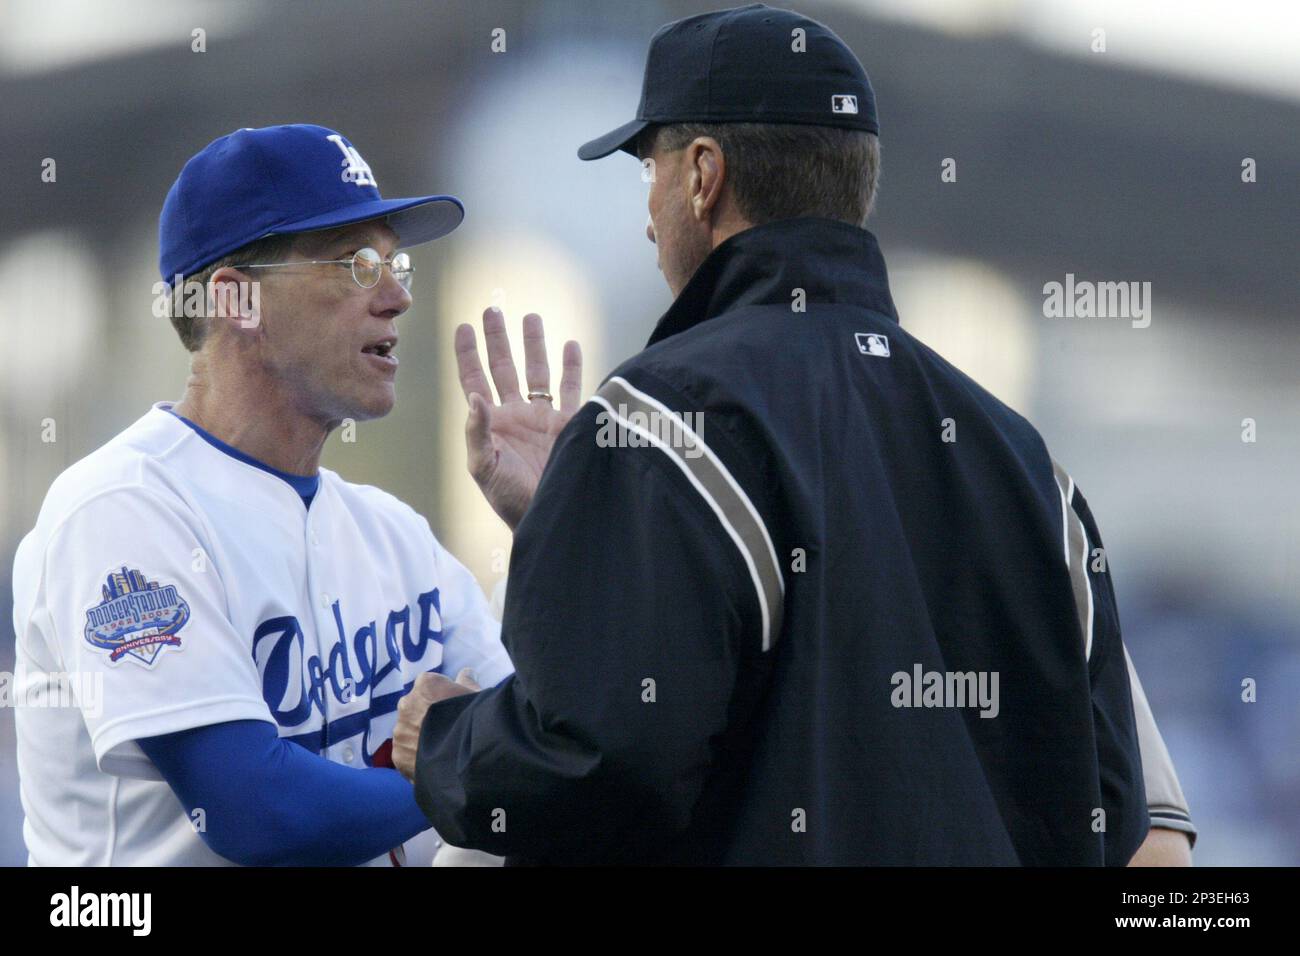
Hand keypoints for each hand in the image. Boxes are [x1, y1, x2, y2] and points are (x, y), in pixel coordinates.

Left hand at [392, 668, 480, 781]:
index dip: (443, 698)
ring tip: (440, 749)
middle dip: (426, 716)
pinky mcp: (397, 755)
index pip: (430, 686)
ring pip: (408, 731)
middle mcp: (406, 703)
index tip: (453, 710)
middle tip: (445, 729)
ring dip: (419, 736)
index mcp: (426, 684)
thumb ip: (467, 682)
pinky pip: (406, 753)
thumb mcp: (477, 695)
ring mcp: (400, 730)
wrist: (467, 757)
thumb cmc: (474, 719)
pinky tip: (433, 762)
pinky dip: (415, 757)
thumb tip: (466, 673)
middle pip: (415, 707)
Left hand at [456, 308, 581, 530]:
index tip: (464, 327)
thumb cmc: (509, 499)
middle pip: (504, 367)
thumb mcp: (484, 467)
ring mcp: (543, 418)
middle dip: (498, 339)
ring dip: (534, 345)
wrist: (549, 515)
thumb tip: (474, 397)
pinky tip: (570, 345)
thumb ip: (478, 432)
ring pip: (537, 372)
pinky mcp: (569, 425)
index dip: (468, 354)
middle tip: (493, 310)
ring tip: (531, 317)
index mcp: (491, 423)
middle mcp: (515, 415)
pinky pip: (570, 390)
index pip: (474, 379)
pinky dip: (572, 367)